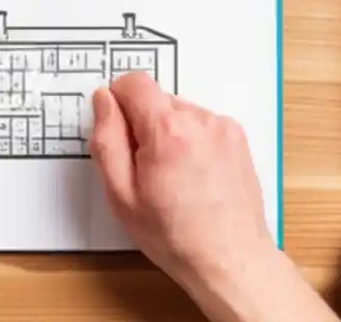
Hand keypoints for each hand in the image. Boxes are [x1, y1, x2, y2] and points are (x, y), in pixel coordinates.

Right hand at [90, 72, 336, 321]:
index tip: (119, 132)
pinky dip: (191, 141)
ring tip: (173, 176)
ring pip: (179, 111)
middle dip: (143, 125)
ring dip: (169, 133)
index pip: (133, 81)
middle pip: (156, 98)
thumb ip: (107, 139)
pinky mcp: (237, 137)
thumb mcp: (121, 194)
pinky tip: (193, 176)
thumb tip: (103, 100)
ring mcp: (223, 127)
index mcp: (167, 131)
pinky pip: (201, 124)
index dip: (118, 102)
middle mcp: (199, 120)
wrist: (229, 259)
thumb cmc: (175, 236)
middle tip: (145, 169)